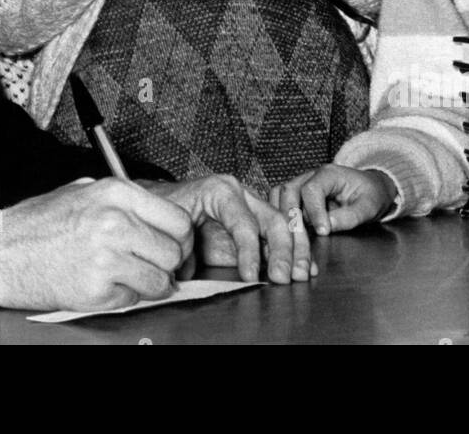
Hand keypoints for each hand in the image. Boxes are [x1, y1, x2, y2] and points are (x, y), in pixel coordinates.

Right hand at [0, 178, 193, 311]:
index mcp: (117, 193)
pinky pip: (133, 299)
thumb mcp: (85, 191)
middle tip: (156, 266)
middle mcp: (116, 222)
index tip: (176, 246)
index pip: (178, 220)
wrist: (4, 252)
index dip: (181, 239)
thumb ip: (124, 200)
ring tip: (130, 277)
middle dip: (170, 265)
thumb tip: (158, 215)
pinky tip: (107, 284)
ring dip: (151, 284)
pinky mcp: (96, 288)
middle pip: (174, 253)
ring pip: (160, 281)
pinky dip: (125, 296)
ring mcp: (107, 257)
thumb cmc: (40, 223)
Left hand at [149, 174, 313, 283]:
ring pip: (284, 226)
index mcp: (221, 190)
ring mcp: (252, 208)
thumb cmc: (167, 210)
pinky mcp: (255, 224)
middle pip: (273, 220)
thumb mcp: (171, 224)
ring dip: (296, 252)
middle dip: (283, 251)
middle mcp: (242, 195)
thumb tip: (190, 270)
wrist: (162, 201)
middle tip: (285, 278)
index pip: (244, 223)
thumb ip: (182, 246)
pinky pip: (280, 237)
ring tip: (303, 275)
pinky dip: (294, 253)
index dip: (249, 252)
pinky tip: (306, 268)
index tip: (251, 276)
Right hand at [269, 165, 397, 234]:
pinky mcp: (298, 196)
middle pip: (289, 190)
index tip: (323, 231)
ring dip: (282, 215)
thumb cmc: (371, 195)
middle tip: (300, 238)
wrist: (371, 189)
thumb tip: (326, 227)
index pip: (311, 190)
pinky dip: (280, 216)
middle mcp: (311, 176)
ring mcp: (302, 184)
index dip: (314, 212)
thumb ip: (349, 216)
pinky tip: (287, 233)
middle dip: (291, 215)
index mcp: (329, 174)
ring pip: (280, 194)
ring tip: (292, 236)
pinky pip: (281, 202)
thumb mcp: (369, 207)